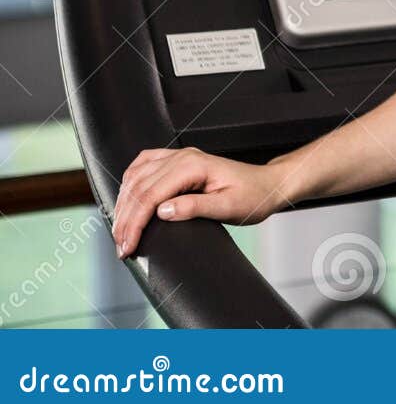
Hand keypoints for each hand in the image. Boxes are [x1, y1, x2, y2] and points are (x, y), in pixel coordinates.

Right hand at [111, 146, 293, 258]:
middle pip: (139, 188)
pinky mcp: (178, 161)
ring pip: (136, 176)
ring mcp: (179, 156)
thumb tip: (163, 211)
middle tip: (122, 247)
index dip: (135, 223)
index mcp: (193, 166)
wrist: (267, 184)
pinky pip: (143, 166)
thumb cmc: (253, 196)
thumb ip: (196, 207)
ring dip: (123, 204)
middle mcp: (182, 156)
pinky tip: (125, 199)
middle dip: (125, 219)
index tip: (128, 247)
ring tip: (120, 231)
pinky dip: (129, 184)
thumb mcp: (229, 207)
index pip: (151, 195)